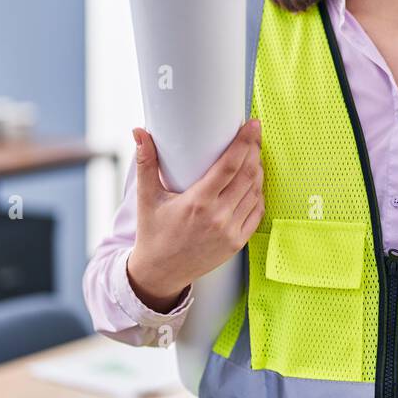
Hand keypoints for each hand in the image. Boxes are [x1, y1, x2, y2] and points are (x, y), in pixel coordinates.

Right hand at [126, 119, 264, 311]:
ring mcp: (231, 231)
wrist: (160, 272)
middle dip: (254, 151)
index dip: (245, 142)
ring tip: (254, 155)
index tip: (252, 125)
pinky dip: (258, 193)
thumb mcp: (147, 197)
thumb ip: (146, 163)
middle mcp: (218, 217)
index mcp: (197, 202)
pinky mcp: (238, 243)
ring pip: (255, 192)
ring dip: (258, 170)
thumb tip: (139, 132)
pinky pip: (257, 212)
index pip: (230, 166)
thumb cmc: (153, 232)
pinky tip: (254, 182)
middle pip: (247, 175)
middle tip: (254, 134)